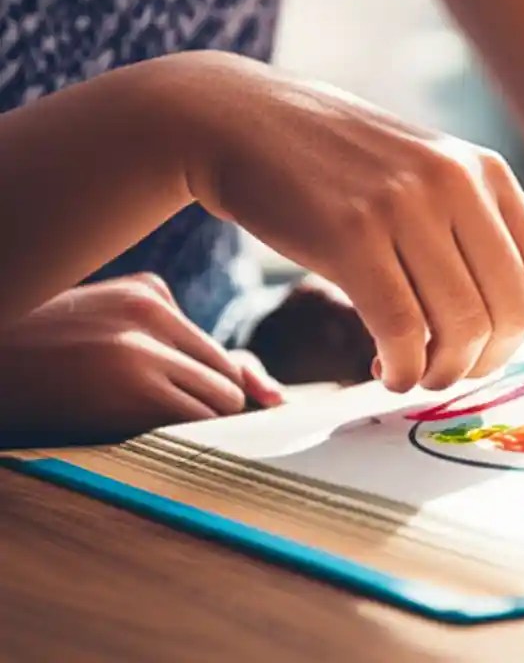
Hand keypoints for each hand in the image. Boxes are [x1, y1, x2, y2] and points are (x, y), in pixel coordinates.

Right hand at [0, 274, 283, 446]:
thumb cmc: (37, 359)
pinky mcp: (131, 393)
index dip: (225, 393)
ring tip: (153, 441)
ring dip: (203, 432)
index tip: (225, 418)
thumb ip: (176, 350)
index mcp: (149, 292)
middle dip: (218, 414)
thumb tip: (268, 393)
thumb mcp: (106, 331)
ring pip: (219, 405)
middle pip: (229, 379)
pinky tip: (154, 450)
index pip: (219, 353)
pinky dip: (189, 445)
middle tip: (181, 438)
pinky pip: (192, 427)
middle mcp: (153, 314)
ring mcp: (143, 352)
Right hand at [156, 52, 523, 423]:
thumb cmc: (341, 172)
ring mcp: (409, 205)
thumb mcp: (426, 181)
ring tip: (407, 369)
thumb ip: (475, 239)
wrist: (244, 120)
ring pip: (461, 331)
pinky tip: (380, 367)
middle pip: (513, 320)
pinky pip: (401, 331)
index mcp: (491, 180)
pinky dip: (398, 367)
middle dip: (484, 367)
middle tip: (445, 371)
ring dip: (437, 372)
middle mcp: (462, 186)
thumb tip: (517, 329)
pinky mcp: (354, 230)